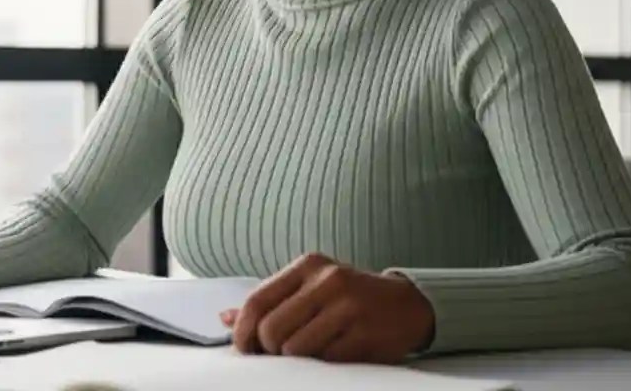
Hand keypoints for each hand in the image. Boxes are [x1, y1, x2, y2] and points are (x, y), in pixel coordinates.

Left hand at [219, 252, 434, 363]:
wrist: (406, 306)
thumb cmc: (347, 299)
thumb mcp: (309, 289)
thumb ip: (270, 302)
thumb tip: (224, 318)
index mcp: (307, 266)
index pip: (257, 301)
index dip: (243, 332)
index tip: (245, 349)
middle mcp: (327, 280)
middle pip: (272, 329)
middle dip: (270, 350)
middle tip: (281, 353)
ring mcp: (348, 306)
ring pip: (295, 348)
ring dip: (297, 359)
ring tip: (312, 350)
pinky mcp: (365, 333)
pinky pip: (325, 361)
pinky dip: (323, 364)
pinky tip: (334, 352)